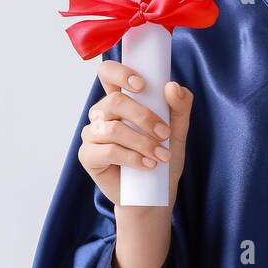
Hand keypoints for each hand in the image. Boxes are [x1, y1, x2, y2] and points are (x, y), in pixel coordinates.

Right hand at [77, 60, 192, 208]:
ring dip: (142, 142)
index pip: (108, 73)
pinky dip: (131, 157)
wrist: (153, 194)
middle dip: (144, 117)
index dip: (120, 73)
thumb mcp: (177, 129)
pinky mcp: (88, 156)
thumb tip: (172, 86)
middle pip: (115, 101)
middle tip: (164, 134)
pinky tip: (147, 165)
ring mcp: (92, 134)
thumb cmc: (162, 156)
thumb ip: (179, 106)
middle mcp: (103, 113)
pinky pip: (107, 150)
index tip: (142, 85)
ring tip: (161, 156)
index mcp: (121, 99)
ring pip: (113, 128)